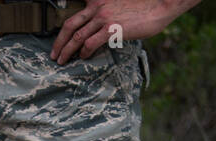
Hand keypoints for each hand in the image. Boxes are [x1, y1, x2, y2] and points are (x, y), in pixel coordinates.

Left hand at [52, 0, 191, 63]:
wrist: (162, 4)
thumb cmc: (143, 6)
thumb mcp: (119, 5)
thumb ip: (105, 14)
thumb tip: (96, 31)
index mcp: (98, 0)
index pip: (75, 12)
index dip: (64, 27)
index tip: (58, 39)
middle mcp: (98, 7)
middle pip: (70, 25)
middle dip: (59, 42)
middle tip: (54, 54)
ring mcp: (104, 17)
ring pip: (77, 37)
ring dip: (67, 51)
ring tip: (63, 60)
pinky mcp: (112, 29)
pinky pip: (91, 43)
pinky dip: (84, 52)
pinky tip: (83, 57)